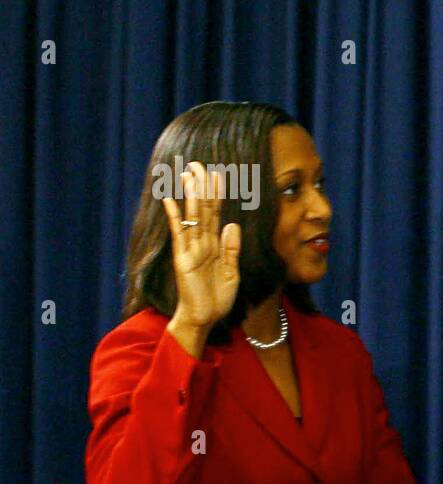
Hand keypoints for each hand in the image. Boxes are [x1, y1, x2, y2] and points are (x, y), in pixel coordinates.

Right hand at [162, 162, 240, 330]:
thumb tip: (232, 224)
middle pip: (202, 209)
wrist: (205, 319)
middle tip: (199, 164)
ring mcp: (190, 249)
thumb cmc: (217, 299)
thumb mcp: (232, 272)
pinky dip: (174, 217)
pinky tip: (169, 200)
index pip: (215, 214)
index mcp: (214, 246)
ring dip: (190, 195)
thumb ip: (232, 249)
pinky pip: (178, 234)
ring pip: (192, 217)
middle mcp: (201, 243)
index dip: (217, 195)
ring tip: (188, 174)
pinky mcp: (183, 259)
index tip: (218, 175)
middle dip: (202, 187)